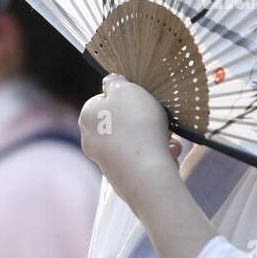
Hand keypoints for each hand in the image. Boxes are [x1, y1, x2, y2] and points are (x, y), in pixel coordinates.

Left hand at [79, 73, 181, 205]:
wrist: (146, 173)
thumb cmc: (136, 126)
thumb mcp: (126, 89)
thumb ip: (116, 82)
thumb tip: (110, 81)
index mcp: (88, 116)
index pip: (104, 99)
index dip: (126, 97)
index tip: (142, 100)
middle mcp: (92, 140)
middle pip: (122, 121)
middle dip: (144, 119)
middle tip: (159, 119)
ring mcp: (106, 160)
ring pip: (136, 140)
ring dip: (155, 137)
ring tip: (168, 140)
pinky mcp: (122, 176)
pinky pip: (143, 158)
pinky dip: (157, 154)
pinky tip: (168, 155)